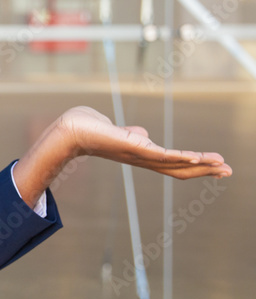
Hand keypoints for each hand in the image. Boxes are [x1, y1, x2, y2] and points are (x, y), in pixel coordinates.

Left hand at [57, 106, 231, 179]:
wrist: (70, 130)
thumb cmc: (87, 128)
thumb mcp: (115, 130)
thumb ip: (131, 134)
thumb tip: (141, 133)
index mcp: (140, 154)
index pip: (172, 163)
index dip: (193, 164)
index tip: (213, 164)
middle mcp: (142, 159)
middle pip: (179, 169)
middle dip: (204, 170)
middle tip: (228, 171)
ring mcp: (139, 155)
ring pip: (175, 164)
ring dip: (201, 165)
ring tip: (223, 166)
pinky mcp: (134, 148)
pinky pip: (162, 156)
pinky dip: (180, 157)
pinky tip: (198, 158)